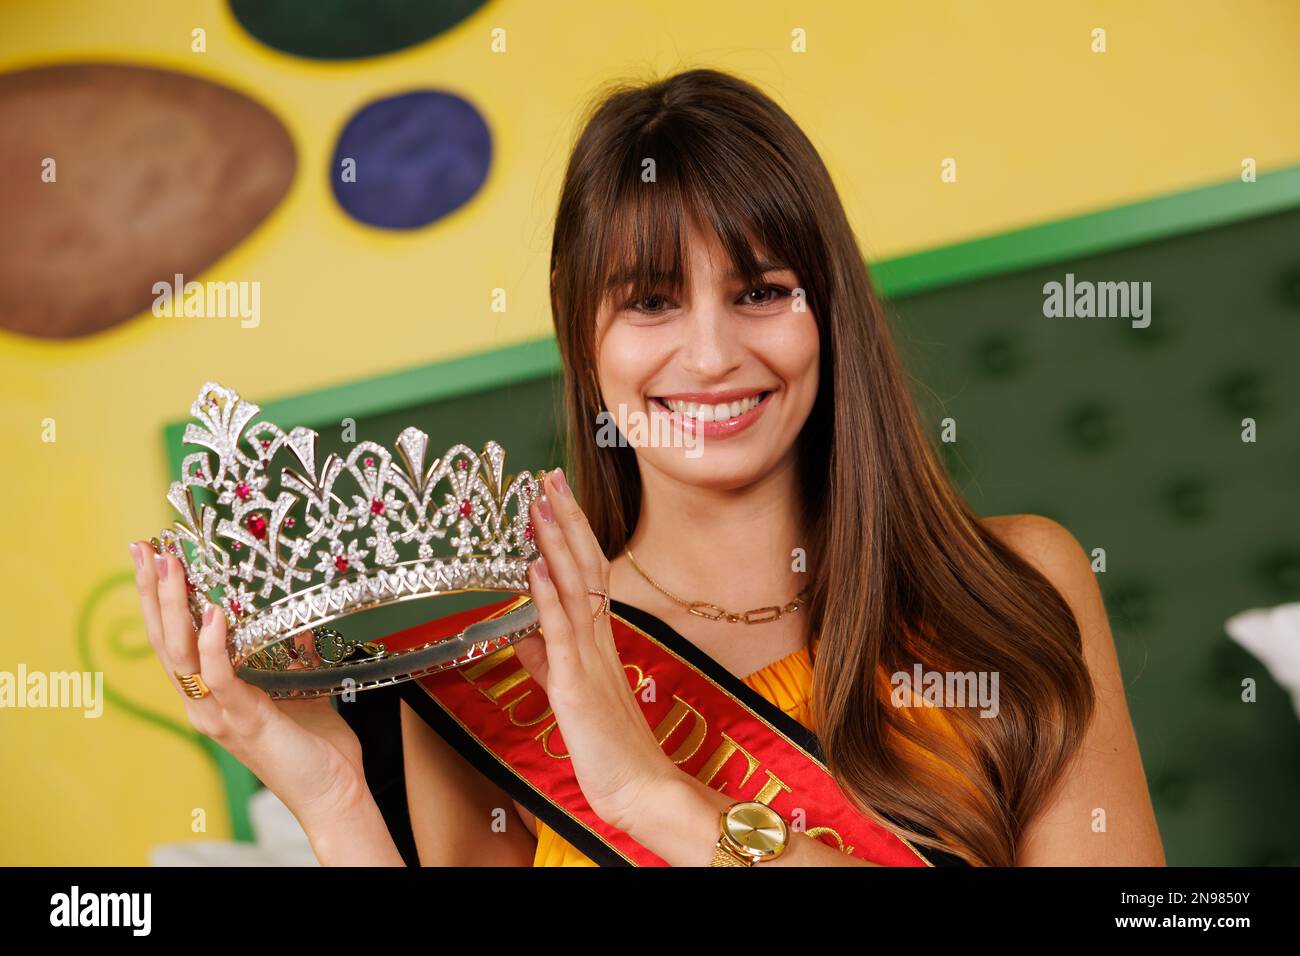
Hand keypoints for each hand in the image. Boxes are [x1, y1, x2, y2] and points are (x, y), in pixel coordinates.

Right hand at [128, 540, 369, 827]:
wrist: (332, 790)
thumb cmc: (313, 741)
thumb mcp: (297, 683)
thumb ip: (289, 651)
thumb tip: (298, 613)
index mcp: (210, 692)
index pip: (174, 638)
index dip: (159, 597)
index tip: (153, 554)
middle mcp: (203, 703)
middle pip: (165, 640)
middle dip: (153, 591)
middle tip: (146, 547)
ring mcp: (218, 714)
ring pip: (182, 655)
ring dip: (174, 607)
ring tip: (170, 566)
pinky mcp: (243, 722)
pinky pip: (219, 679)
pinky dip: (214, 646)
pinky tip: (216, 615)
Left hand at [511, 468, 680, 834]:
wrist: (640, 790)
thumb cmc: (609, 748)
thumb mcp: (568, 692)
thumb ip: (546, 659)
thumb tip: (522, 631)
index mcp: (599, 641)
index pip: (586, 573)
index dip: (571, 533)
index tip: (555, 497)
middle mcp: (599, 640)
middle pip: (585, 566)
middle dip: (565, 519)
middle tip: (549, 478)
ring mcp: (591, 658)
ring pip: (575, 587)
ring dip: (556, 542)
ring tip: (540, 503)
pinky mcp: (578, 684)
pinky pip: (563, 632)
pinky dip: (549, 595)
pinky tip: (537, 565)